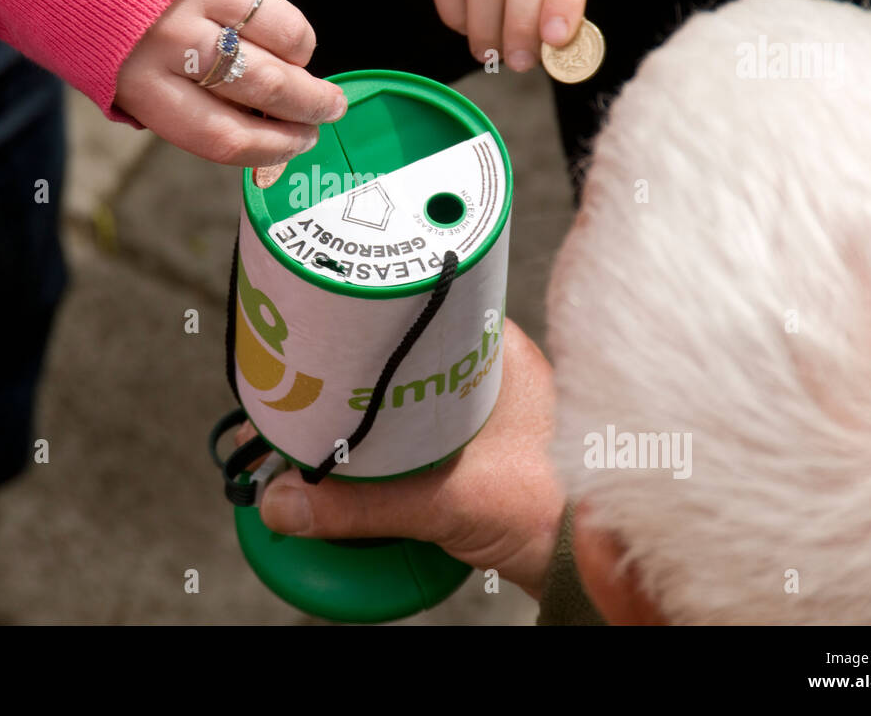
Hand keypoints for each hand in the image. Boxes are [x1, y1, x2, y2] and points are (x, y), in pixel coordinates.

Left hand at [114, 0, 347, 165]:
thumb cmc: (60, 0)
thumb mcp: (94, 67)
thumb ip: (161, 100)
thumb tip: (245, 127)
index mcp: (134, 81)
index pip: (224, 135)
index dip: (273, 147)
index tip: (300, 144)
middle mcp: (172, 35)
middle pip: (266, 87)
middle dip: (310, 105)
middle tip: (332, 108)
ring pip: (284, 31)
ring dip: (302, 53)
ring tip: (301, 56)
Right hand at [237, 318, 565, 598]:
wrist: (589, 565)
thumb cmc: (551, 512)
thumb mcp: (445, 501)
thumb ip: (360, 507)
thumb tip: (281, 503)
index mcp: (498, 351)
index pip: (421, 305)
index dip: (369, 312)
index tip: (323, 326)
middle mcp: (494, 371)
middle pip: (404, 355)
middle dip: (354, 373)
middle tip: (306, 381)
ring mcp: (489, 411)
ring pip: (410, 397)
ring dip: (369, 414)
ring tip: (320, 421)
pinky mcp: (483, 450)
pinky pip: (421, 433)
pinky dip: (389, 446)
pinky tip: (360, 462)